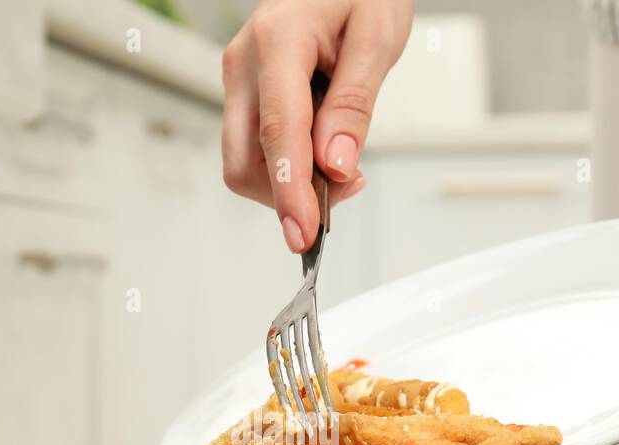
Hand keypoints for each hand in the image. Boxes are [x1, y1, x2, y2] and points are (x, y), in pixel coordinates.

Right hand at [221, 0, 413, 251]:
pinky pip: (256, 147)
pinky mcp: (245, 93)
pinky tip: (321, 149)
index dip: (290, 191)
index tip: (304, 232)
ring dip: (289, 181)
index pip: (278, 133)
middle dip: (289, 194)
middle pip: (246, 162)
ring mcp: (240, 79)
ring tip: (339, 159)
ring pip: (246, 162)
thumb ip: (354, 104)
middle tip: (346, 189)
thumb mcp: (378, 37)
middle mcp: (245, 62)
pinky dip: (287, 164)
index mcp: (278, 40)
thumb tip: (335, 164)